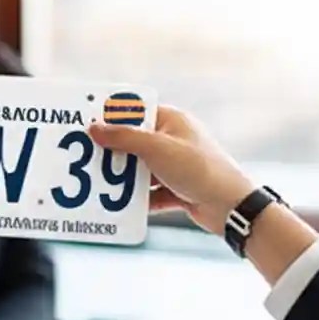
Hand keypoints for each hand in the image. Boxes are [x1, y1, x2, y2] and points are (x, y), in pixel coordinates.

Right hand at [89, 106, 256, 234]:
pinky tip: (119, 206)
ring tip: (99, 184)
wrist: (231, 207)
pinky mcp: (178, 190)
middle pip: (135, 142)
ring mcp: (176, 166)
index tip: (88, 122)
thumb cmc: (200, 170)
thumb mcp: (157, 148)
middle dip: (114, 152)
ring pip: (141, 169)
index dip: (113, 116)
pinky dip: (137, 200)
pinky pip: (150, 193)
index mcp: (173, 121)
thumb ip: (124, 138)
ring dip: (123, 178)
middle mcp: (174, 141)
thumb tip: (95, 127)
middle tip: (87, 157)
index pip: (137, 112)